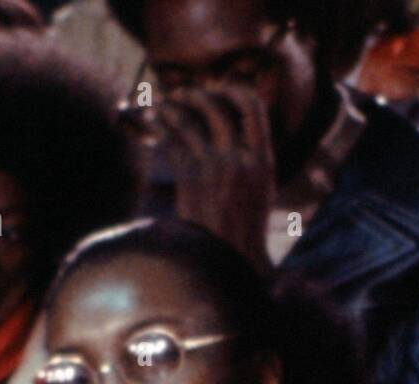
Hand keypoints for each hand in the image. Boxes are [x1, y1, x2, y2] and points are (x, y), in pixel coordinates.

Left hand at [154, 85, 274, 270]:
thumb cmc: (244, 225)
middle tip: (182, 96)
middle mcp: (240, 160)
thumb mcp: (261, 188)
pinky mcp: (189, 179)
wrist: (230, 258)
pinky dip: (161, 130)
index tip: (218, 92)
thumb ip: (252, 154)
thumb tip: (233, 123)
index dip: (231, 91)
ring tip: (163, 107)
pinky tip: (156, 127)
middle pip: (215, 105)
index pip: (252, 105)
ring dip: (171, 108)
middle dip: (195, 95)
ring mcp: (213, 168)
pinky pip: (172, 142)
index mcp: (263, 160)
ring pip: (188, 120)